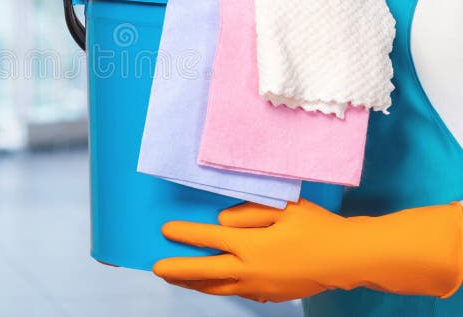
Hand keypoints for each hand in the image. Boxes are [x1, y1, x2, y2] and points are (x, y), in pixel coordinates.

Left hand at [153, 199, 462, 302]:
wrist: (348, 259)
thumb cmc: (317, 226)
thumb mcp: (283, 209)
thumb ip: (248, 214)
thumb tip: (220, 225)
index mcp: (251, 245)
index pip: (208, 240)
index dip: (184, 234)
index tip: (165, 231)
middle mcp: (251, 270)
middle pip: (205, 272)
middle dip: (178, 270)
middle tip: (156, 269)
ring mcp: (260, 287)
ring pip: (219, 288)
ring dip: (195, 284)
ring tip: (177, 280)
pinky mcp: (271, 296)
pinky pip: (238, 293)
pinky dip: (220, 288)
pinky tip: (214, 285)